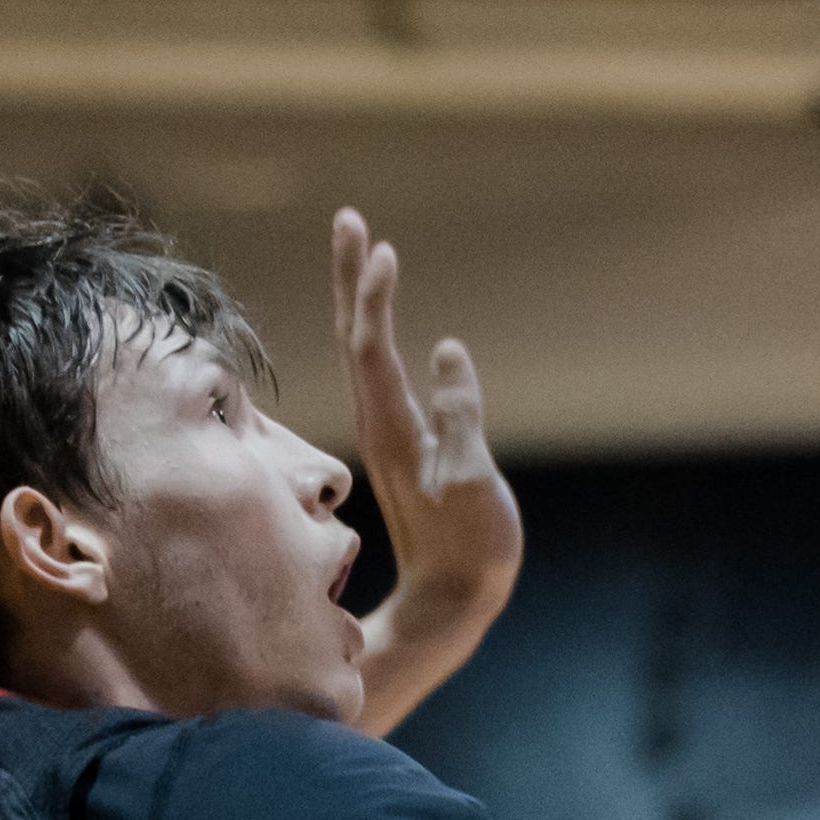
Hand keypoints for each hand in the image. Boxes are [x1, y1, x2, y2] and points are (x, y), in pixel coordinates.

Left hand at [330, 207, 523, 642]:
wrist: (449, 602)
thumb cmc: (470, 548)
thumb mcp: (470, 484)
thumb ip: (460, 419)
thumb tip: (448, 352)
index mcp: (393, 426)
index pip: (371, 347)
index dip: (375, 297)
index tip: (383, 247)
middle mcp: (379, 420)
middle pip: (355, 334)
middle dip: (353, 275)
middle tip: (350, 217)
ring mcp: (386, 429)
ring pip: (361, 349)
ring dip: (360, 296)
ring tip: (364, 249)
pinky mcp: (399, 440)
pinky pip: (379, 368)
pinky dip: (377, 329)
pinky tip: (382, 321)